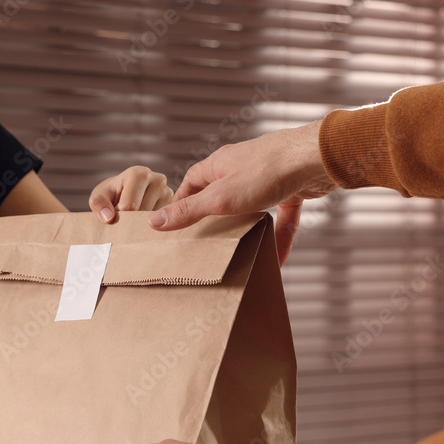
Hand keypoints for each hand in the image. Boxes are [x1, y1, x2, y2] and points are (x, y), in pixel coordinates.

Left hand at [88, 166, 173, 222]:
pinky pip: (164, 225)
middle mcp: (158, 180)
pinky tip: (143, 222)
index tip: (115, 214)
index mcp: (139, 174)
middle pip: (142, 214)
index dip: (119, 216)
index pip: (130, 206)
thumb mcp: (99, 197)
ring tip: (134, 217)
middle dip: (130, 222)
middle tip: (124, 218)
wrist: (124, 195)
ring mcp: (169, 192)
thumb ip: (98, 204)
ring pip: (155, 222)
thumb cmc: (111, 196)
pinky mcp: (175, 206)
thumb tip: (108, 217)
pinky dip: (151, 228)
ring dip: (141, 226)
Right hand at [146, 121, 336, 264]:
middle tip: (205, 241)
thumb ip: (189, 211)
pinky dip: (279, 235)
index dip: (182, 203)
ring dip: (246, 227)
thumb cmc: (267, 170)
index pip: (191, 183)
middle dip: (214, 218)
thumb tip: (155, 222)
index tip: (175, 225)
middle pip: (220, 195)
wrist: (316, 159)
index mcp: (219, 165)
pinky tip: (278, 256)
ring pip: (251, 206)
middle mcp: (241, 168)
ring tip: (238, 248)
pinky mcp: (291, 188)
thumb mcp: (219, 198)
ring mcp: (267, 177)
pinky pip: (281, 216)